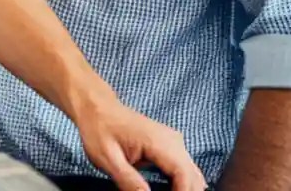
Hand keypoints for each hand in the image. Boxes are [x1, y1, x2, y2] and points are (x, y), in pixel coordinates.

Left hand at [74, 97, 207, 190]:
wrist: (97, 108)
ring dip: (184, 190)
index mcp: (159, 143)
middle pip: (193, 178)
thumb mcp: (107, 159)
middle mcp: (173, 141)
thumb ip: (129, 182)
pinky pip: (185, 170)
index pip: (184, 176)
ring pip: (192, 175)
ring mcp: (174, 142)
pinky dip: (181, 184)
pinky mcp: (170, 146)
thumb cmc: (99, 129)